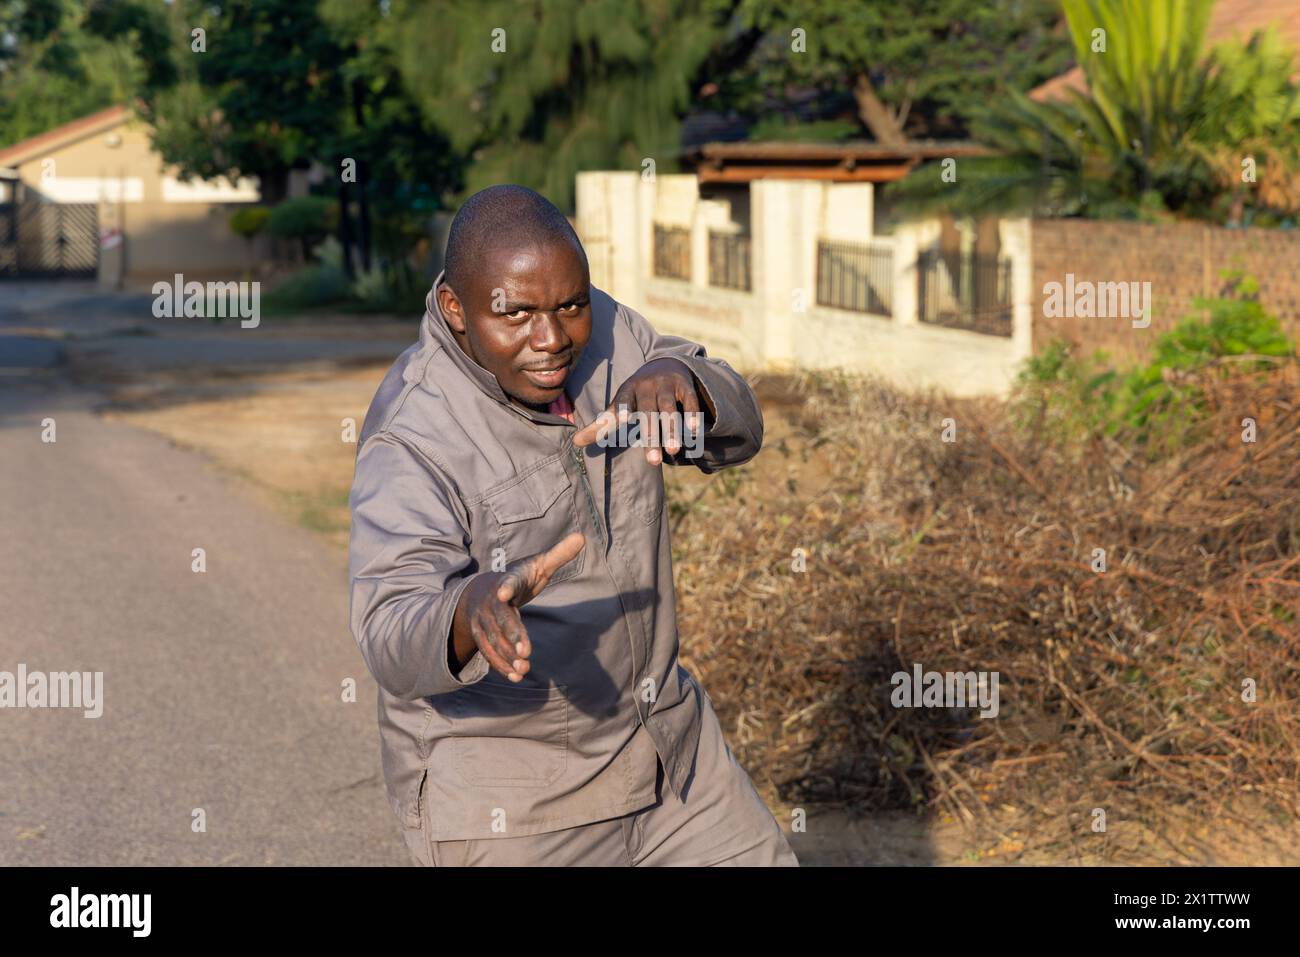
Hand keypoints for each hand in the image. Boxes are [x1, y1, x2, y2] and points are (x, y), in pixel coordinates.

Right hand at [452, 532, 584, 681]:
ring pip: (492, 640)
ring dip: (506, 656)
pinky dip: (500, 665)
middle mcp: (492, 602)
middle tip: (525, 652)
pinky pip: (488, 652)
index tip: (505, 592)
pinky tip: (516, 675)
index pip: (507, 583)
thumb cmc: (518, 578)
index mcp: (508, 580)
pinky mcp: (482, 637)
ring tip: (524, 669)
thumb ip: (558, 554)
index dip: (507, 587)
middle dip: (511, 635)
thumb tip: (582, 537)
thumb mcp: (537, 565)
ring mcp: (484, 621)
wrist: (480, 591)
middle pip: (500, 619)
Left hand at [571, 357, 705, 464]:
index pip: (624, 400)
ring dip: (671, 430)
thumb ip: (601, 425)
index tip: (623, 419)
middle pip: (648, 412)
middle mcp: (647, 386)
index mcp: (627, 391)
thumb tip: (576, 443)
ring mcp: (667, 385)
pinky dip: (693, 415)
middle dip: (651, 435)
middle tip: (652, 462)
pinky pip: (690, 402)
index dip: (623, 408)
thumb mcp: (618, 405)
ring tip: (673, 452)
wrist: (664, 365)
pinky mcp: (685, 387)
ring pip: (669, 409)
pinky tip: (695, 433)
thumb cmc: (636, 395)